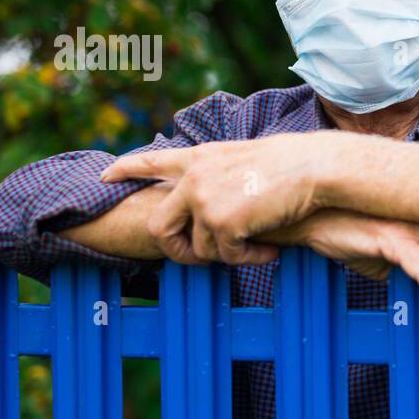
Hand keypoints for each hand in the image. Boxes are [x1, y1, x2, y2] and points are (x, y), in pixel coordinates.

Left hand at [100, 134, 327, 264]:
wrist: (312, 168)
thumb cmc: (291, 165)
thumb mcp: (244, 160)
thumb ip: (219, 177)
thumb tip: (211, 208)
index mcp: (200, 158)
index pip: (152, 161)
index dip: (126, 170)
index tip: (105, 177)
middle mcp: (194, 179)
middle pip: (159, 225)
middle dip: (176, 250)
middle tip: (199, 259)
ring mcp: (205, 201)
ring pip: (200, 249)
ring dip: (228, 256)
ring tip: (258, 248)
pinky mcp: (221, 223)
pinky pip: (225, 257)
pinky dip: (248, 260)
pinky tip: (269, 251)